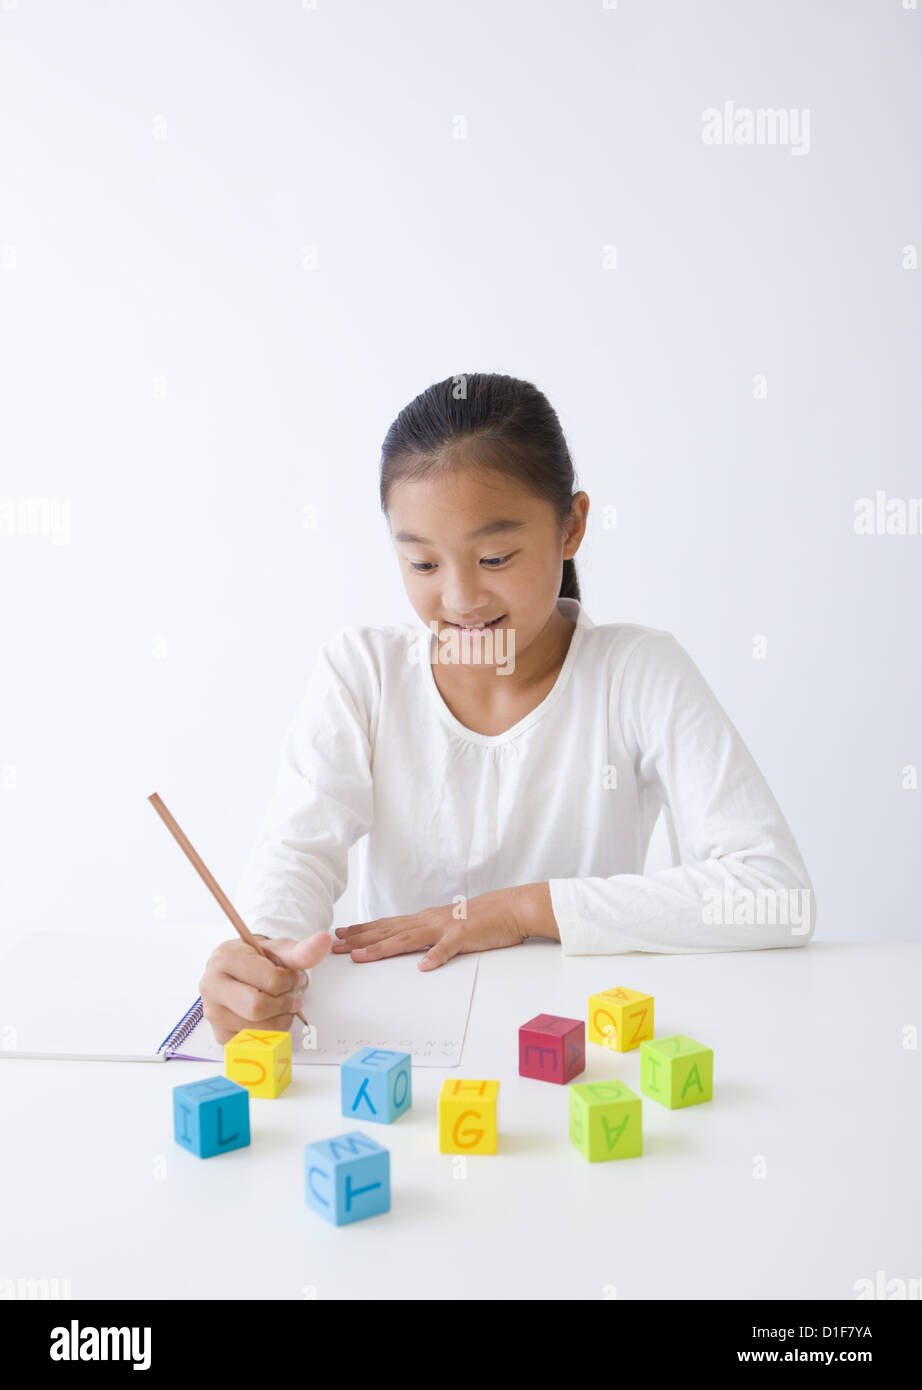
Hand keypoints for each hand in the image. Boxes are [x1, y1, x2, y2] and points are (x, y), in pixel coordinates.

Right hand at [199, 931, 331, 1045]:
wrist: (241, 969)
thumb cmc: (260, 959)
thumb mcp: (280, 949)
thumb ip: (302, 950)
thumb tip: (324, 940)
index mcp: (224, 958)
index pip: (269, 981)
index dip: (291, 982)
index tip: (295, 977)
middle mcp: (211, 986)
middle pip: (257, 1008)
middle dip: (285, 1003)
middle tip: (292, 995)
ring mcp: (213, 1013)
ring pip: (258, 1029)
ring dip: (281, 1019)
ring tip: (282, 1004)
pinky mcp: (220, 1034)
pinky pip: (254, 1043)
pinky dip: (271, 1033)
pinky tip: (271, 1017)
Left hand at [331, 886, 535, 969]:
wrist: (511, 908)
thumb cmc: (480, 919)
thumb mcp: (447, 925)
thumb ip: (428, 934)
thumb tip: (409, 947)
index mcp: (424, 919)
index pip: (387, 925)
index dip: (362, 930)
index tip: (340, 934)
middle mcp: (429, 920)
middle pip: (388, 931)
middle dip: (360, 939)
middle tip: (334, 945)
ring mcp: (445, 927)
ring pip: (408, 939)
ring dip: (382, 948)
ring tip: (361, 957)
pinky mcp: (464, 936)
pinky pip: (448, 949)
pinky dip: (435, 957)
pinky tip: (422, 967)